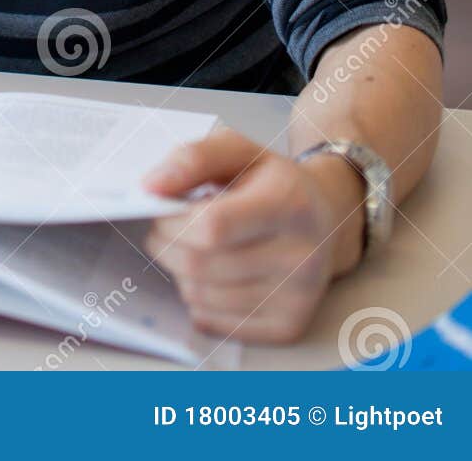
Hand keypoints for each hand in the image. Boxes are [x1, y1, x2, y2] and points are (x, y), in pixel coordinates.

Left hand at [140, 128, 365, 343]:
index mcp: (289, 204)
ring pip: (201, 296)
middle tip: (165, 228)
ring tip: (191, 247)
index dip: (172, 221)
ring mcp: (297, 298)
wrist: (327, 219)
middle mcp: (301, 257)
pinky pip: (214, 322)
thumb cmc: (273, 182)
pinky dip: (197, 298)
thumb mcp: (238, 149)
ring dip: (179, 271)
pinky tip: (211, 274)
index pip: (213, 226)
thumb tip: (150, 187)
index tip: (161, 209)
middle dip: (166, 245)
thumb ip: (192, 158)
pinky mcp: (288, 327)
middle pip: (201, 265)